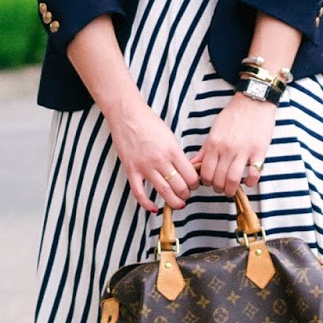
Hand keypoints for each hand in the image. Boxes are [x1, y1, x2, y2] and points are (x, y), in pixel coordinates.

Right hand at [107, 99, 199, 214]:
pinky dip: (147, 204)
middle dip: (186, 194)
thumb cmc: (149, 122)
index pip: (190, 175)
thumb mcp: (169, 136)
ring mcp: (144, 166)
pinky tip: (154, 208)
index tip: (194, 184)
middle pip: (179, 186)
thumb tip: (185, 171)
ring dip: (174, 201)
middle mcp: (160, 160)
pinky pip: (139, 193)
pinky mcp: (131, 170)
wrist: (126, 114)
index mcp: (172, 150)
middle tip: (187, 194)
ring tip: (178, 203)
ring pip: (164, 192)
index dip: (195, 184)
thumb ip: (177, 154)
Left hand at [197, 95, 275, 195]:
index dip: (207, 182)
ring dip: (231, 189)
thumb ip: (205, 150)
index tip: (210, 182)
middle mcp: (227, 149)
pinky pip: (254, 173)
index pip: (206, 172)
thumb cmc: (233, 116)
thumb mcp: (214, 131)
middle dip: (218, 188)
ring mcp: (243, 151)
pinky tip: (248, 181)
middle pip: (218, 179)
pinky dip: (250, 182)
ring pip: (233, 179)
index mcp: (214, 144)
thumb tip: (192, 164)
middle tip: (221, 188)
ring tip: (231, 189)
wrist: (253, 101)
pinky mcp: (259, 151)